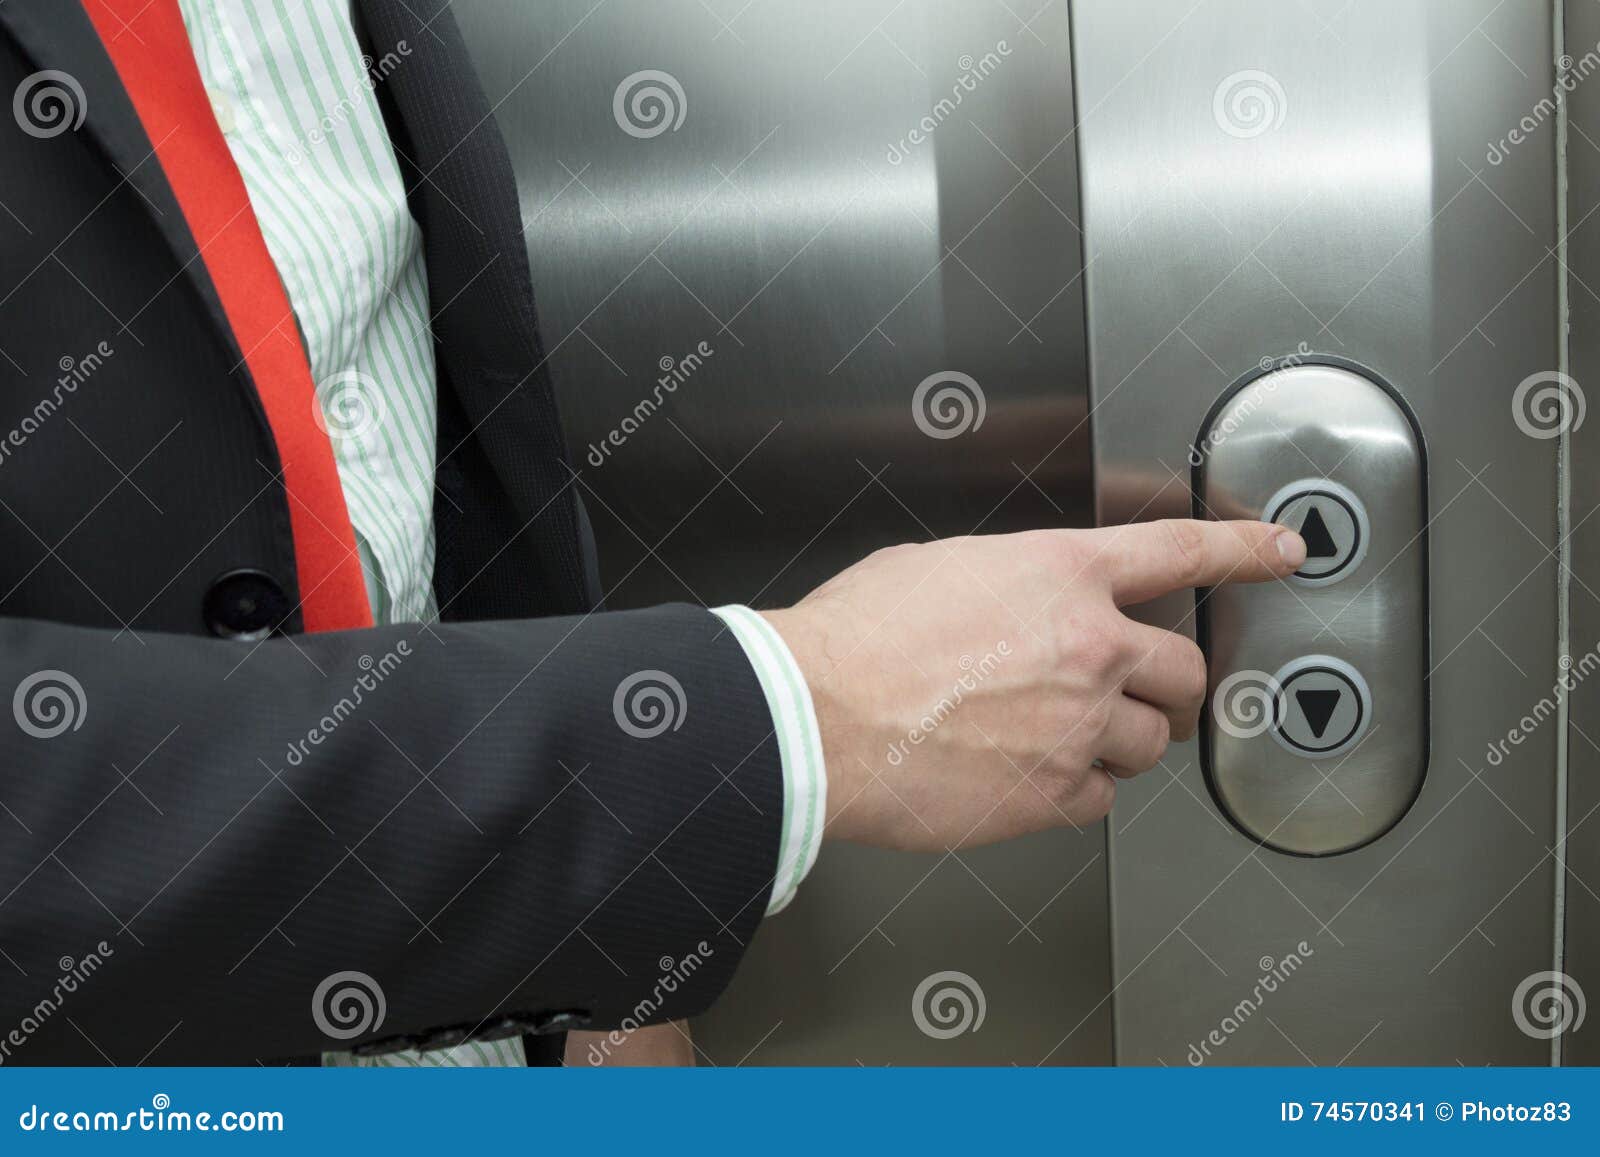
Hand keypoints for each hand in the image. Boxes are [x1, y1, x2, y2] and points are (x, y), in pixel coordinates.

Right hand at [760, 520, 1304, 851]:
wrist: (820, 718)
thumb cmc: (858, 640)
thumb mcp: (938, 568)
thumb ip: (1009, 581)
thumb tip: (1019, 601)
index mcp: (1061, 572)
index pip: (1183, 551)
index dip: (1244, 551)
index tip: (1282, 553)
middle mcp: (1090, 646)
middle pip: (1186, 668)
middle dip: (1171, 682)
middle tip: (1146, 690)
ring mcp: (1081, 726)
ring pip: (1154, 741)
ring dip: (1125, 738)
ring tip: (1062, 735)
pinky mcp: (1056, 795)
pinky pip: (1105, 795)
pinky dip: (1082, 785)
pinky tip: (1031, 773)